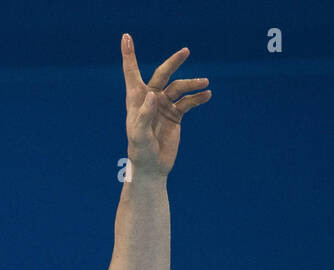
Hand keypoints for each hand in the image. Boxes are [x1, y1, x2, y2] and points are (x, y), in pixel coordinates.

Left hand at [120, 34, 210, 178]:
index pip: (132, 74)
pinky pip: (189, 102)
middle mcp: (150, 100)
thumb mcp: (140, 135)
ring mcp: (163, 107)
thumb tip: (153, 94)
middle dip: (173, 62)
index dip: (129, 55)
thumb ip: (145, 114)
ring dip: (192, 84)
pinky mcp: (175, 116)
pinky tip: (207, 94)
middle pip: (162, 74)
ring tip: (205, 83)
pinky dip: (198, 97)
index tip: (126, 37)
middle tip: (185, 51)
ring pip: (179, 88)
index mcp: (136, 101)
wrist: (152, 169)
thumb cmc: (140, 152)